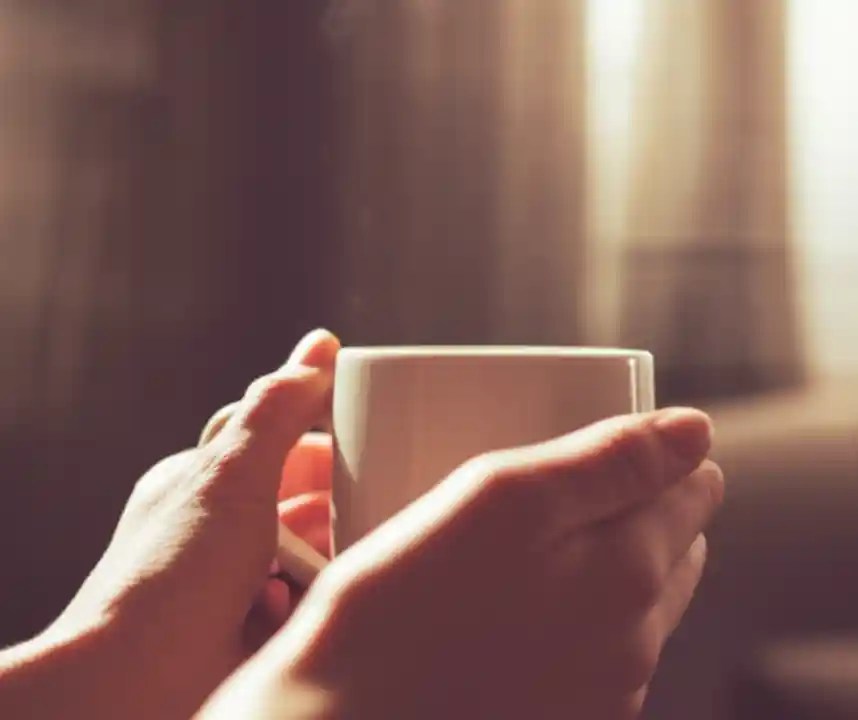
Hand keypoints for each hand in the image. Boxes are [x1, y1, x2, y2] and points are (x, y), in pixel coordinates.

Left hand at [0, 331, 339, 719]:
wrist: (135, 686)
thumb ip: (277, 409)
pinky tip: (313, 606)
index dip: (323, 438)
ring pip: (313, 556)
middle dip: (339, 503)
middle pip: (303, 502)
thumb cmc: (168, 579)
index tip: (374, 434)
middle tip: (380, 498)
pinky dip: (314, 604)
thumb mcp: (230, 474)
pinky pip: (310, 607)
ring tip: (347, 559)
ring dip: (330, 557)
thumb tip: (319, 347)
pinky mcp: (258, 638)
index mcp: (203, 487)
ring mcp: (238, 590)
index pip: (275, 443)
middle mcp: (218, 536)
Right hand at [203, 408, 722, 718]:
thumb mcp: (502, 499)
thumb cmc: (402, 612)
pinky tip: (515, 617)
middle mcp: (636, 646)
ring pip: (635, 611)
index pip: (693, 492)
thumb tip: (695, 431)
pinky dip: (573, 627)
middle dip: (641, 511)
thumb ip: (610, 460)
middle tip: (573, 486)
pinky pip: (593, 662)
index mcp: (634, 574)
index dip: (663, 456)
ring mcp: (603, 699)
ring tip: (537, 548)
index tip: (618, 442)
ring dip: (606, 571)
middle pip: (671, 553)